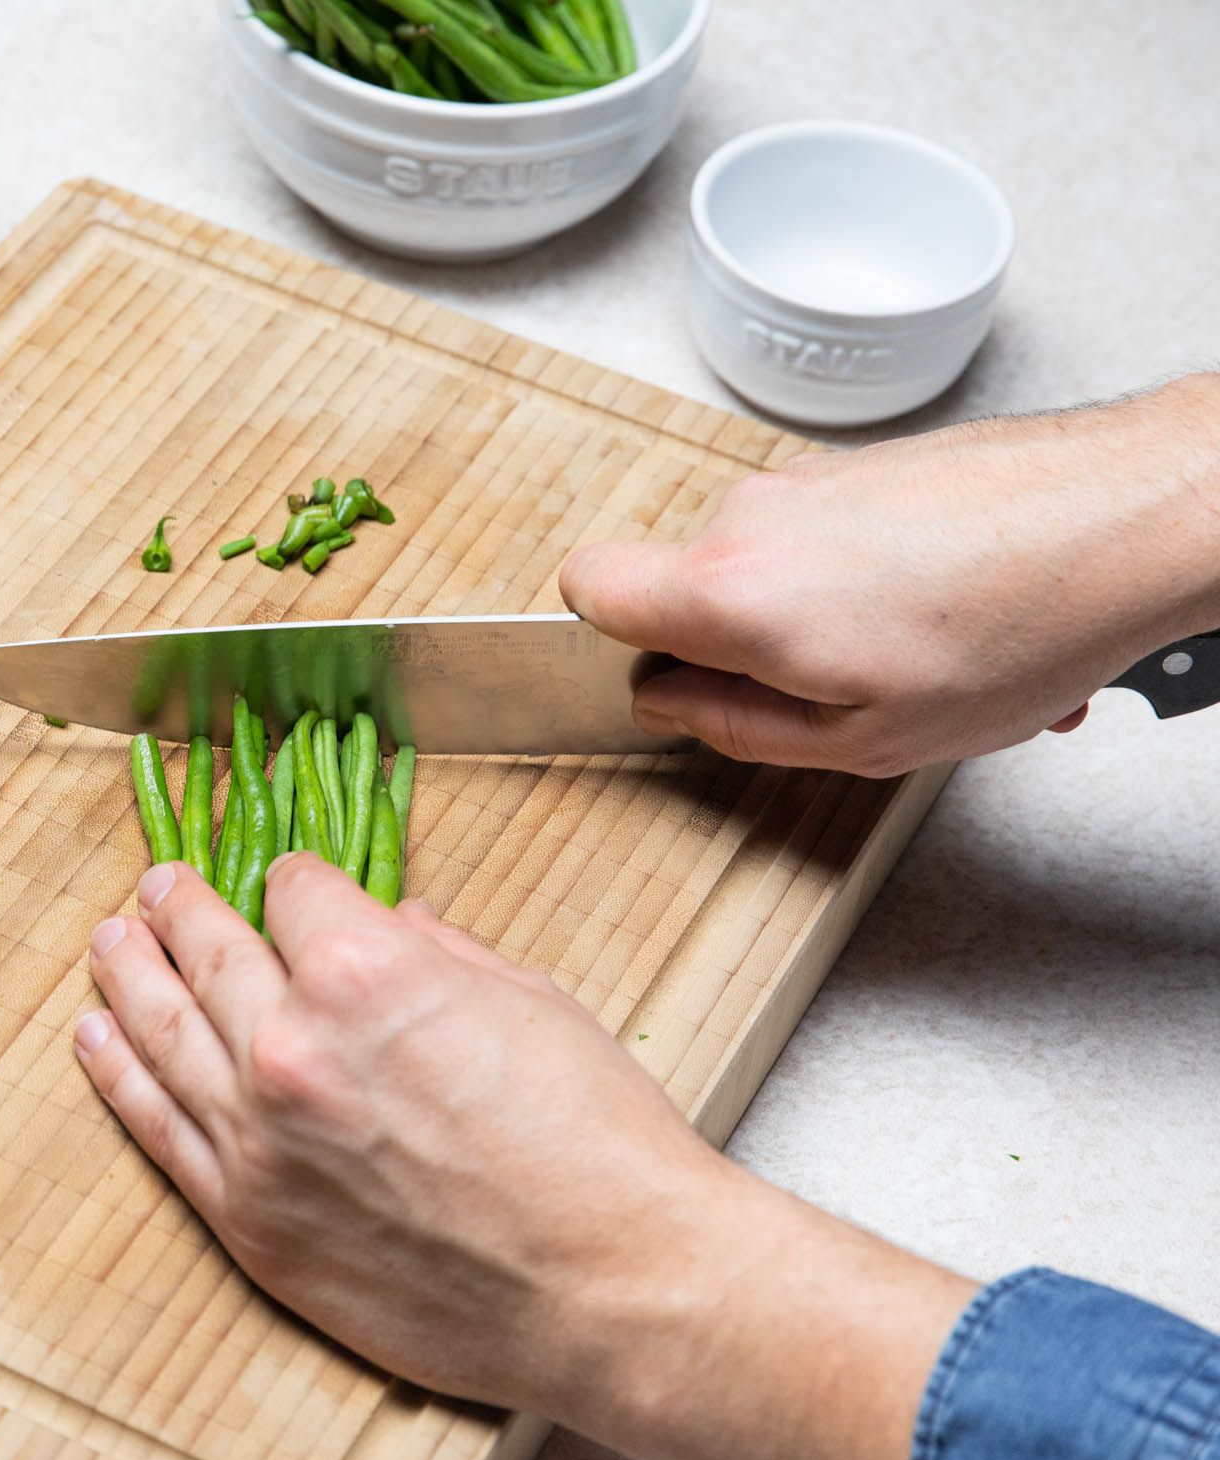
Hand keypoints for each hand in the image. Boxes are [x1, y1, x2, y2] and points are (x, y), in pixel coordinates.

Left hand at [81, 854, 974, 1459]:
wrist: (614, 1289)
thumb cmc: (596, 1140)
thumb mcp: (528, 1001)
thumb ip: (438, 953)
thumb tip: (392, 925)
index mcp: (364, 969)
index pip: (293, 890)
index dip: (295, 880)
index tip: (292, 884)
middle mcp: (290, 1043)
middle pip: (210, 951)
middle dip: (181, 908)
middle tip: (158, 888)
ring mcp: (257, 1138)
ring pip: (162, 1033)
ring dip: (128, 976)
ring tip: (109, 942)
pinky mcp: (248, 1221)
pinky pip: (160, 1131)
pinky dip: (119, 1076)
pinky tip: (96, 1037)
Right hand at [560, 374, 1219, 775]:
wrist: (1129, 516)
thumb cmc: (1019, 626)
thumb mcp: (867, 739)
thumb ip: (741, 729)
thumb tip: (673, 707)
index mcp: (732, 591)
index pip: (588, 585)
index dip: (602, 638)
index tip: (666, 676)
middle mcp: (754, 516)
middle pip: (690, 588)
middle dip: (747, 648)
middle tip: (839, 694)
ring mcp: (811, 478)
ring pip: (771, 568)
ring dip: (830, 622)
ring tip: (926, 660)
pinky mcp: (864, 463)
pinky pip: (832, 540)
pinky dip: (878, 587)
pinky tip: (956, 620)